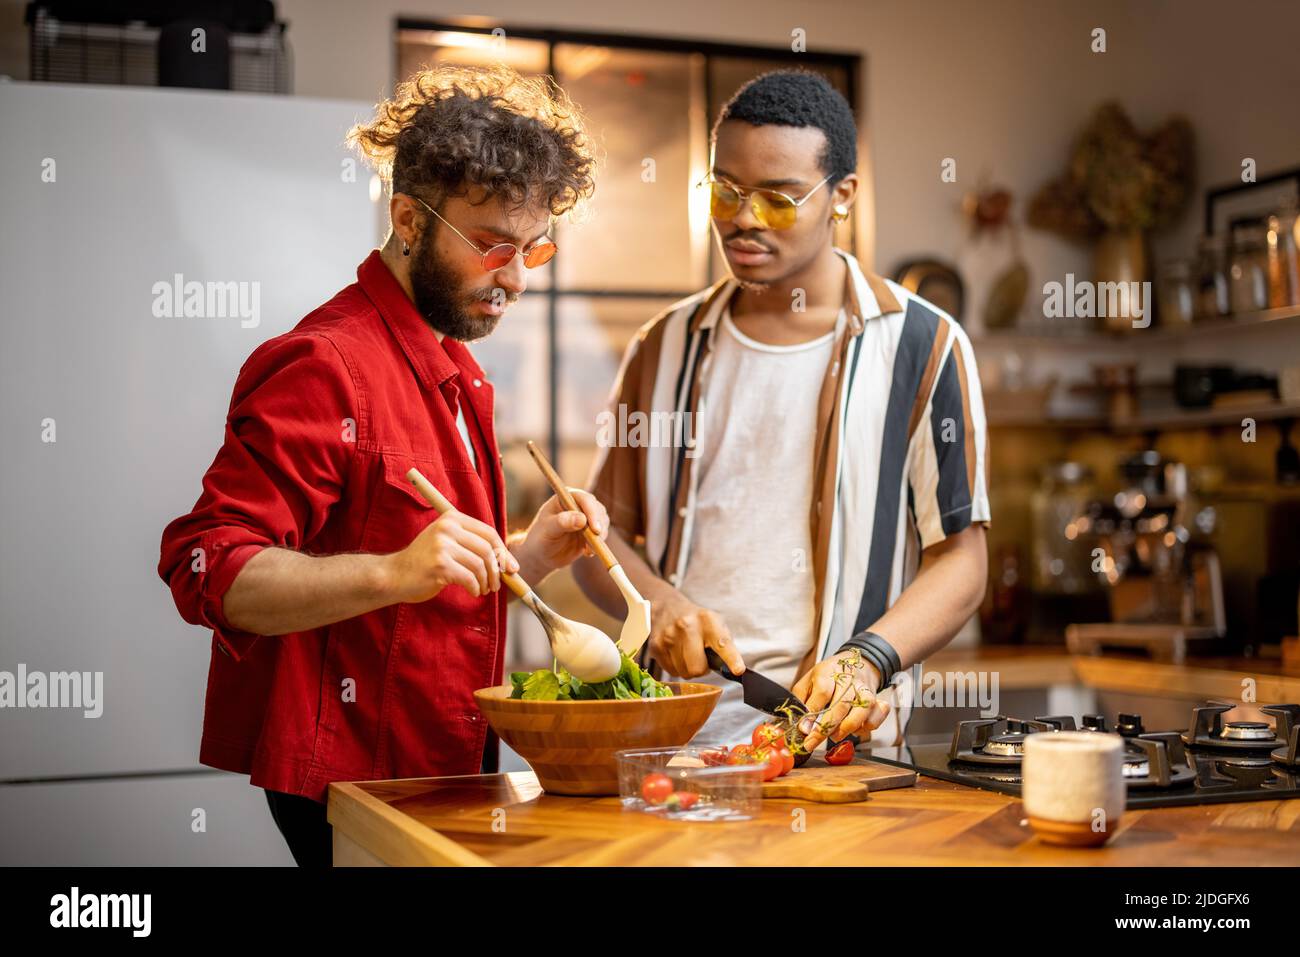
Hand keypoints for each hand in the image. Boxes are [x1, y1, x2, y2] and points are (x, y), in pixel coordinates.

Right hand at [385, 511, 517, 601]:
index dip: (503, 552)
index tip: (512, 568)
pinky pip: (470, 578)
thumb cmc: (423, 563)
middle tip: (496, 584)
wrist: (393, 575)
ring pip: (480, 565)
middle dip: (496, 570)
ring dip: (486, 581)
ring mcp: (442, 546)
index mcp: (451, 519)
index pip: (488, 533)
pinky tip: (473, 591)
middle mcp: (447, 528)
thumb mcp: (446, 543)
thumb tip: (507, 561)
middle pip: (487, 549)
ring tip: (482, 589)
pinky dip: (475, 588)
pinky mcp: (440, 565)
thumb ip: (470, 544)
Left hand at [515, 489, 608, 578]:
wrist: (542, 556)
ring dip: (601, 535)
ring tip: (589, 550)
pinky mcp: (591, 530)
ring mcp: (586, 517)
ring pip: (602, 521)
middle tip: (597, 539)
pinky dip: (599, 543)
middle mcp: (578, 504)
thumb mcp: (548, 531)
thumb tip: (581, 519)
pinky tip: (587, 553)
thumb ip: (562, 523)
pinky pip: (602, 534)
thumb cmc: (540, 539)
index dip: (591, 511)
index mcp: (565, 498)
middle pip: (597, 508)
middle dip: (599, 524)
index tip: (594, 528)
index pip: (583, 498)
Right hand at [648, 594, 744, 678]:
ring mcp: (668, 636)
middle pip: (698, 668)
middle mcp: (686, 626)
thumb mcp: (715, 624)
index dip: (731, 659)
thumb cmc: (696, 621)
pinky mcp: (656, 646)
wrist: (667, 607)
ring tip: (687, 652)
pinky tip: (676, 653)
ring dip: (688, 667)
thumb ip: (725, 645)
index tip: (738, 670)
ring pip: (684, 673)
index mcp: (708, 620)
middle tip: (701, 658)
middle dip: (702, 669)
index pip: (722, 643)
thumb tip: (733, 669)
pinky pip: (671, 671)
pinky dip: (676, 666)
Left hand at [791, 649, 890, 751]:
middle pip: (841, 705)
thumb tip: (802, 726)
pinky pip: (876, 717)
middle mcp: (849, 679)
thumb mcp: (807, 683)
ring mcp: (865, 690)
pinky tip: (854, 728)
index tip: (804, 729)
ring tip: (835, 735)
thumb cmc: (826, 678)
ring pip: (862, 711)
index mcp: (828, 672)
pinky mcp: (877, 700)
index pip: (823, 692)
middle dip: (826, 728)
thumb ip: (801, 702)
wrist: (852, 667)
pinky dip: (866, 727)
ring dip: (847, 728)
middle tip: (813, 742)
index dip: (813, 713)